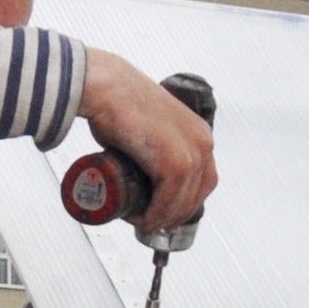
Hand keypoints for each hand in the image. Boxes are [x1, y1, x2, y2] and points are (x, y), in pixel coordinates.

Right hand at [78, 48, 218, 233]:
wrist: (106, 87)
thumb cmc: (119, 101)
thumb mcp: (151, 126)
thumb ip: (157, 143)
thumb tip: (146, 165)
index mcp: (199, 133)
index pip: (203, 181)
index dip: (184, 202)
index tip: (164, 210)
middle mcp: (202, 143)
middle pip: (196, 196)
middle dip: (173, 214)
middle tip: (150, 220)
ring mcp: (192, 154)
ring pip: (182, 203)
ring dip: (161, 218)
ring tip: (138, 219)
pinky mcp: (176, 164)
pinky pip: (169, 202)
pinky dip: (154, 215)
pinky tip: (140, 216)